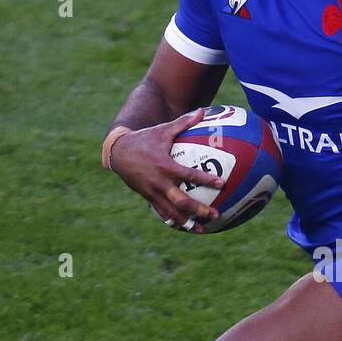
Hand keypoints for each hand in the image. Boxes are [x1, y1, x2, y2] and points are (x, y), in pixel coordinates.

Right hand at [108, 109, 225, 231]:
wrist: (119, 152)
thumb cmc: (144, 139)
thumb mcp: (163, 130)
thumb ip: (183, 123)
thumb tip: (202, 111)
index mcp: (165, 166)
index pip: (189, 175)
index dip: (206, 179)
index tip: (222, 183)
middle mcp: (159, 182)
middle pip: (181, 201)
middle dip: (198, 209)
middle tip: (215, 215)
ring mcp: (152, 192)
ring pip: (171, 212)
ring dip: (186, 222)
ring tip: (201, 230)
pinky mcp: (147, 197)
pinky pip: (161, 212)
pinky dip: (173, 220)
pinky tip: (184, 228)